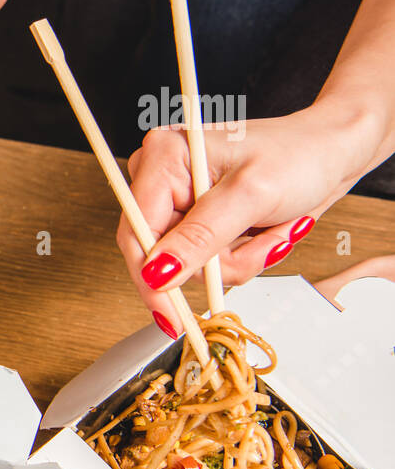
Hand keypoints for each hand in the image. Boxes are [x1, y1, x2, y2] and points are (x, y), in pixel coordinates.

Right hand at [118, 104, 386, 332]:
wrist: (333, 153)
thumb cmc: (300, 155)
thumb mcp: (252, 195)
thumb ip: (201, 236)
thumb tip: (156, 272)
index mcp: (164, 157)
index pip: (136, 231)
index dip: (150, 276)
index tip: (170, 315)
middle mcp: (163, 179)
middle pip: (161, 253)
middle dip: (215, 261)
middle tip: (260, 246)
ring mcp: (180, 203)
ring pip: (188, 265)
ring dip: (235, 260)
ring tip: (270, 232)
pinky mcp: (198, 223)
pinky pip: (206, 263)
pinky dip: (240, 258)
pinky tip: (264, 233)